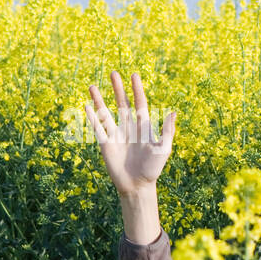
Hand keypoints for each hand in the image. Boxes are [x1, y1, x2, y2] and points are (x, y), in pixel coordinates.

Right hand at [85, 71, 175, 243]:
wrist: (137, 186)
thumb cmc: (153, 169)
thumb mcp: (163, 149)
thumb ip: (167, 131)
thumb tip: (173, 112)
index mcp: (143, 127)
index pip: (139, 103)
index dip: (137, 89)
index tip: (133, 75)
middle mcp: (129, 128)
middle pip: (122, 103)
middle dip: (117, 88)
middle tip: (113, 73)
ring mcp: (116, 135)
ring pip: (106, 113)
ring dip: (99, 100)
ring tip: (92, 86)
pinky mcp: (106, 144)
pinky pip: (97, 128)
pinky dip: (92, 117)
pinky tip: (86, 106)